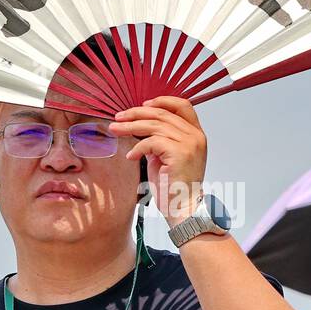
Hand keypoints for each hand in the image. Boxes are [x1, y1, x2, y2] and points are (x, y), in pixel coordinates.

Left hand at [109, 97, 207, 223]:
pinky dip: (138, 148)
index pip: (182, 105)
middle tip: (118, 118)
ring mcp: (189, 144)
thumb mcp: (166, 156)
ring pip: (155, 125)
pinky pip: (152, 142)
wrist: (183, 209)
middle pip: (162, 113)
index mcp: (196, 134)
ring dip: (131, 127)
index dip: (162, 101)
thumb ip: (160, 139)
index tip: (142, 105)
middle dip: (136, 113)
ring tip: (115, 130)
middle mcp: (195, 136)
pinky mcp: (179, 153)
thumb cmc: (173, 186)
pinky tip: (131, 156)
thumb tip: (139, 125)